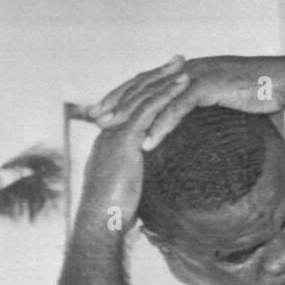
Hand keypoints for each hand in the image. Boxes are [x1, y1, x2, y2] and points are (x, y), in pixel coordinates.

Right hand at [75, 56, 194, 234]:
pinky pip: (147, 110)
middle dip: (156, 76)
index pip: (127, 108)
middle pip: (133, 95)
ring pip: (140, 97)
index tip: (164, 79)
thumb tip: (143, 187)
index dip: (147, 91)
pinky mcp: (124, 141)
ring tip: (184, 64)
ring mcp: (114, 134)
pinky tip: (182, 85)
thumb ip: (133, 181)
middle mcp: (108, 133)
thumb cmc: (112, 217)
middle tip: (177, 60)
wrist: (100, 224)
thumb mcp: (125, 192)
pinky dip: (166, 94)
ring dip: (163, 78)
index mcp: (108, 142)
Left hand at [87, 55, 284, 151]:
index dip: (122, 94)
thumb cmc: (254, 92)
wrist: (281, 82)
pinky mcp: (207, 87)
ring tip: (111, 133)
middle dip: (117, 103)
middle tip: (94, 119)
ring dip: (131, 116)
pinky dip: (161, 127)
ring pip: (155, 97)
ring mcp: (195, 76)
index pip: (145, 81)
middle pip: (142, 86)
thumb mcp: (220, 97)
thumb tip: (191, 119)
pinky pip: (178, 109)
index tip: (102, 109)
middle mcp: (184, 70)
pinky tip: (147, 144)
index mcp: (183, 72)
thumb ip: (201, 104)